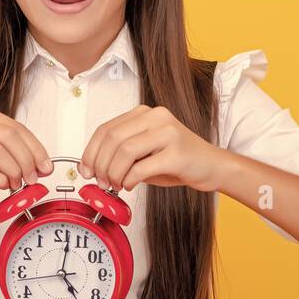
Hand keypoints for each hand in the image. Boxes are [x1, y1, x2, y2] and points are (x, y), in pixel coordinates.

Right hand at [0, 105, 54, 205]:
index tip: (45, 165)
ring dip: (14, 171)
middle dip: (27, 159)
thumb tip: (39, 165)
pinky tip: (2, 185)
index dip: (35, 147)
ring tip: (16, 183)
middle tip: (34, 177)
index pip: (14, 126)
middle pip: (8, 136)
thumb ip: (10, 153)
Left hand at [77, 105, 229, 192]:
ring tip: (115, 185)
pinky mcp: (177, 153)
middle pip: (112, 138)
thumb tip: (91, 167)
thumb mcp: (143, 152)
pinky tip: (130, 185)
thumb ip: (119, 153)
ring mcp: (168, 133)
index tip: (85, 170)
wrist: (213, 166)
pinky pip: (142, 167)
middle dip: (101, 164)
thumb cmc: (176, 161)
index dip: (90, 151)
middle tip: (101, 181)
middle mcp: (156, 117)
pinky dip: (130, 179)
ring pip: (125, 150)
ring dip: (114, 173)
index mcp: (144, 113)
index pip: (106, 129)